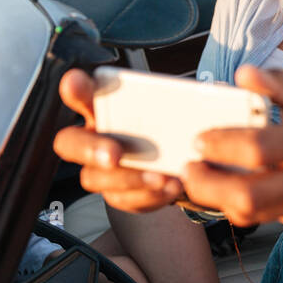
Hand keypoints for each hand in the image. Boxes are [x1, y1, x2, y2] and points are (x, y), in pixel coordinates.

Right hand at [52, 70, 184, 212]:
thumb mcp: (175, 108)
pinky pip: (125, 199)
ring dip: (128, 178)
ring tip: (159, 176)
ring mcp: (101, 170)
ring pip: (95, 178)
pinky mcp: (118, 195)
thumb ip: (182, 98)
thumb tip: (214, 89)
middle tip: (115, 154)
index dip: (74, 88)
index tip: (76, 83)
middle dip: (90, 148)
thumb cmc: (169, 127)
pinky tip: (171, 187)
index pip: (79, 93)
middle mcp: (93, 138)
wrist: (180, 162)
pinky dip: (149, 195)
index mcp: (103, 108)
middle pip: (69, 143)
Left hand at [182, 65, 282, 230]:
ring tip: (201, 176)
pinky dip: (237, 203)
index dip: (224, 145)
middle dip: (209, 183)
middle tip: (190, 167)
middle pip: (251, 195)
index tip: (199, 139)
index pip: (263, 148)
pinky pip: (263, 219)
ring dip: (215, 197)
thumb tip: (243, 74)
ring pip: (253, 214)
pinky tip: (230, 185)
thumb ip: (279, 84)